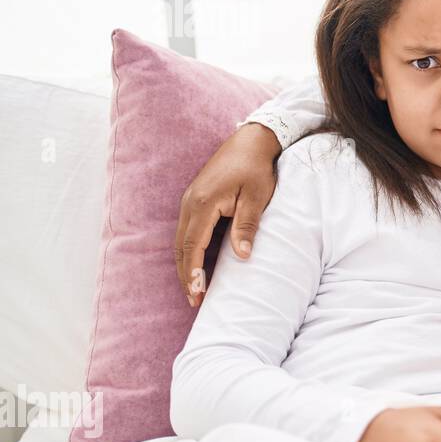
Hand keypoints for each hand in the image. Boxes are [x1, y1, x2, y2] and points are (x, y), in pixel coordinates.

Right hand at [174, 122, 281, 306]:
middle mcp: (190, 202)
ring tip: (194, 288)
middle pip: (181, 246)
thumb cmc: (257, 169)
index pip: (193, 246)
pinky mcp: (194, 198)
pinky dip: (188, 249)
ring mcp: (189, 200)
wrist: (251, 141)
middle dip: (185, 275)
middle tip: (194, 300)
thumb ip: (247, 226)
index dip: (193, 272)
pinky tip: (196, 262)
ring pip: (181, 239)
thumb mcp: (257, 198)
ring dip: (185, 263)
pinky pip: (186, 229)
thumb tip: (242, 256)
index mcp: (204, 203)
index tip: (196, 294)